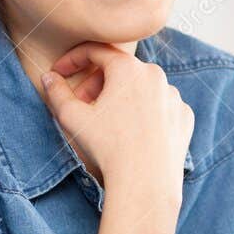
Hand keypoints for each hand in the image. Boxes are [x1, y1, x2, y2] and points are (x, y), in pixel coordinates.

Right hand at [40, 42, 193, 195]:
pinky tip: (133, 134)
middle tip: (82, 104)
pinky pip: (160, 107)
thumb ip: (56, 91)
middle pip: (120, 70)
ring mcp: (174, 96)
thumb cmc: (107, 148)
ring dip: (122, 98)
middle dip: (97, 83)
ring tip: (108, 122)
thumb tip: (49, 76)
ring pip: (142, 88)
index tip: (61, 73)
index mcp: (129, 68)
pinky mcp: (184, 116)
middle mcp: (156, 75)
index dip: (73, 59)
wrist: (145, 182)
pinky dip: (145, 114)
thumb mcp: (72, 117)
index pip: (96, 51)